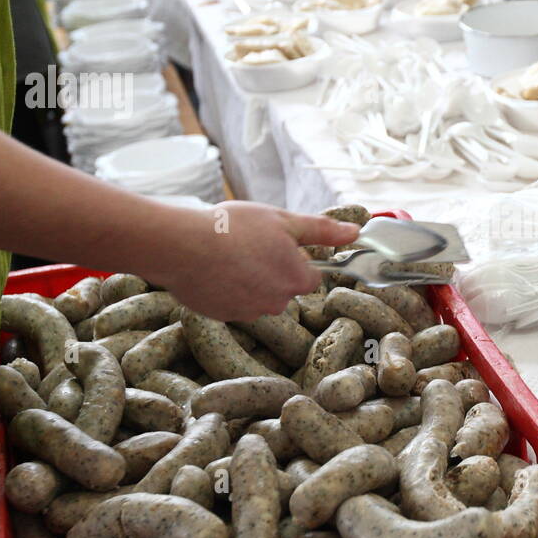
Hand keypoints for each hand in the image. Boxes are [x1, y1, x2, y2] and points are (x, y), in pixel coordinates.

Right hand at [151, 202, 359, 320]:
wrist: (182, 246)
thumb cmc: (234, 228)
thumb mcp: (283, 220)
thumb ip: (321, 230)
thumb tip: (355, 233)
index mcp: (296, 280)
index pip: (310, 276)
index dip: (296, 258)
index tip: (276, 244)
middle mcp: (276, 303)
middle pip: (284, 288)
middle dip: (272, 270)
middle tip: (249, 246)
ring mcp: (248, 313)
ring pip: (258, 296)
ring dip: (249, 280)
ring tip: (228, 256)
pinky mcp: (222, 317)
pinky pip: (233, 303)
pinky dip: (227, 289)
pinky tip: (212, 270)